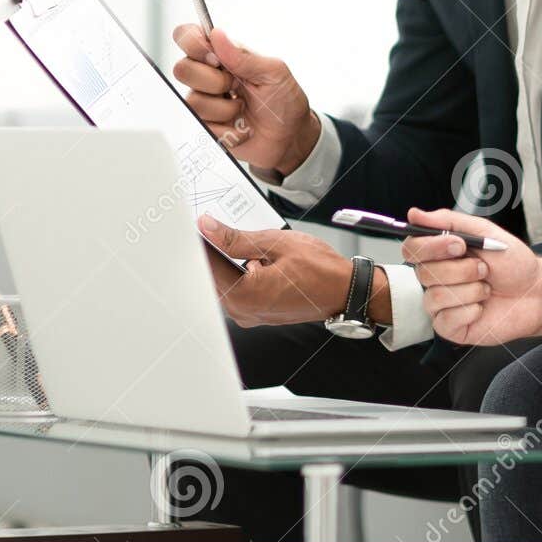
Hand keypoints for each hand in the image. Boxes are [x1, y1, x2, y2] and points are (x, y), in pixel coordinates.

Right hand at [171, 25, 317, 174]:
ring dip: (226, 108)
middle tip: (237, 86)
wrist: (290, 137)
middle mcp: (209, 76)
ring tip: (243, 108)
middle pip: (182, 69)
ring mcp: (205, 102)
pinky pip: (205, 126)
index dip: (192, 42)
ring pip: (194, 101)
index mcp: (223, 56)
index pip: (189, 37)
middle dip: (215, 81)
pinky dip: (230, 129)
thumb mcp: (273, 73)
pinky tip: (241, 127)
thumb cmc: (284, 101)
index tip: (214, 56)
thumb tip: (217, 35)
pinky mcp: (205, 126)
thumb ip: (244, 56)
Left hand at [199, 214, 364, 327]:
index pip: (208, 265)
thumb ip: (236, 238)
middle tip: (210, 228)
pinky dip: (238, 272)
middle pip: (212, 278)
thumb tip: (208, 228)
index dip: (199, 242)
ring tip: (232, 240)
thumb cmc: (321, 270)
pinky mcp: (258, 312)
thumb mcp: (276, 243)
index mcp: (244, 296)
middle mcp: (243, 311)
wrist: (346, 291)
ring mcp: (250, 315)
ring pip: (224, 284)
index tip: (194, 226)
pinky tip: (249, 257)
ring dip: (225, 262)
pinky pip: (238, 290)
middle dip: (210, 252)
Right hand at [400, 207, 541, 345]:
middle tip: (484, 268)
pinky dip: (471, 310)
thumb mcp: (484, 232)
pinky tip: (483, 307)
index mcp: (441, 254)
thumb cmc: (513, 263)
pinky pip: (446, 319)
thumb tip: (414, 214)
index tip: (459, 245)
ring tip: (486, 288)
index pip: (412, 249)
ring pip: (436, 296)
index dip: (431, 247)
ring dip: (471, 290)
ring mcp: (441, 304)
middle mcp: (436, 278)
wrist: (536, 292)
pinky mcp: (450, 327)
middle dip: (462, 269)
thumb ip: (449, 221)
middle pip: (424, 273)